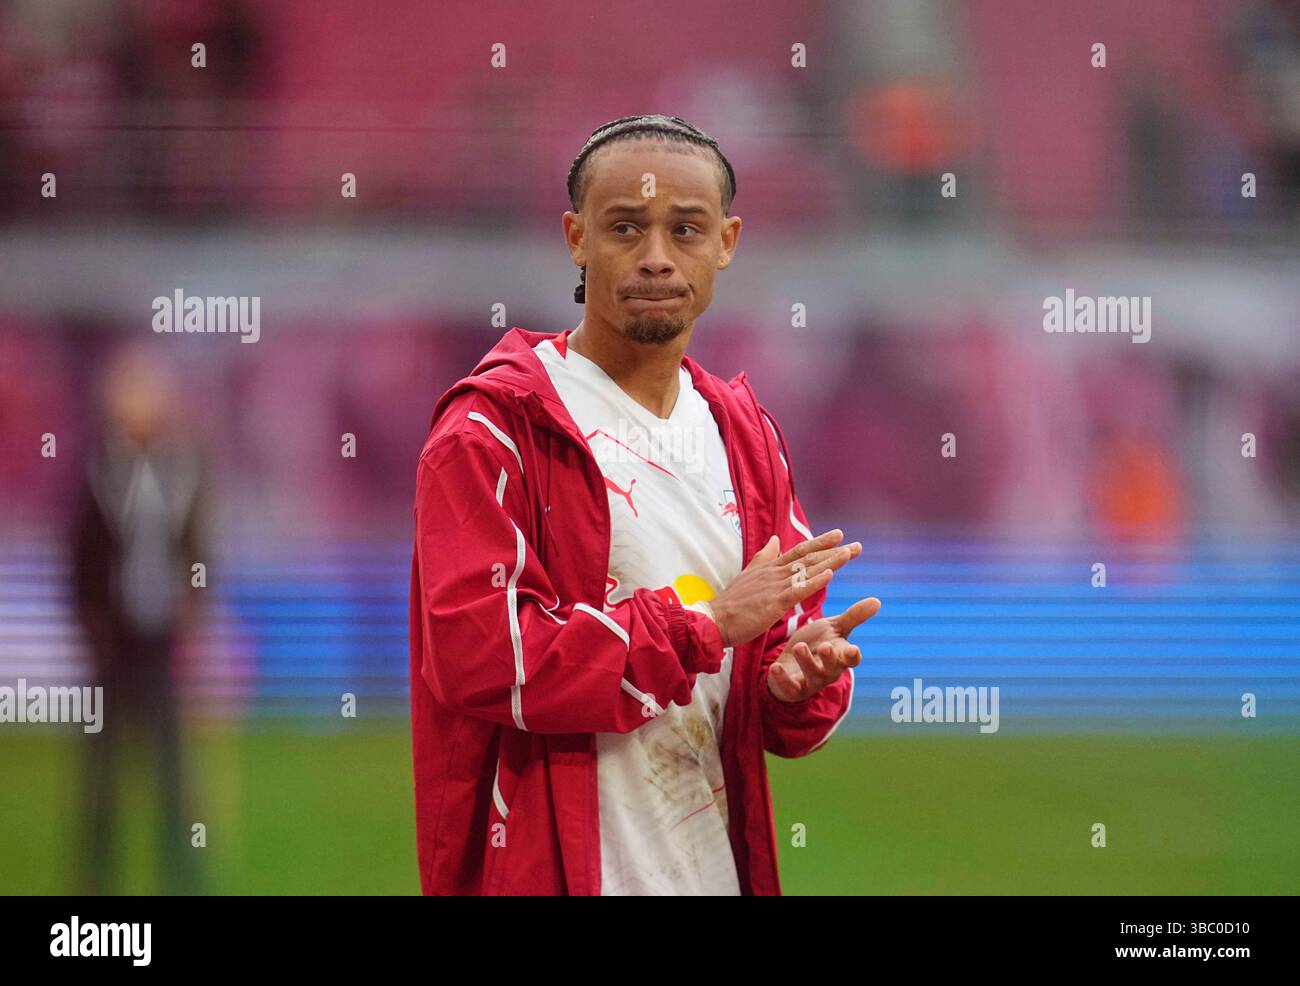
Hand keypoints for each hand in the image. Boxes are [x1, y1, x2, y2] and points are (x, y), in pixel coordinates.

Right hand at [708, 530, 860, 646]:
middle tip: (857, 546)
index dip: (820, 543)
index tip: (839, 535)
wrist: (714, 619)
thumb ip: (764, 557)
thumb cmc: (731, 602)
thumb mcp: (748, 574)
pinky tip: (830, 576)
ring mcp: (774, 587)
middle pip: (808, 558)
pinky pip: (798, 590)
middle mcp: (774, 573)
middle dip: (834, 551)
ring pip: (807, 571)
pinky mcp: (773, 603)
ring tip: (849, 553)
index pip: (799, 551)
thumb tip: (776, 539)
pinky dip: (814, 582)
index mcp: (770, 567)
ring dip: (830, 562)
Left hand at [766, 596, 881, 702]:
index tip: (852, 649)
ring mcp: (811, 682)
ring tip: (798, 646)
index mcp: (840, 656)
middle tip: (825, 647)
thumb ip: (853, 617)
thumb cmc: (817, 643)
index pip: (851, 659)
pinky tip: (775, 667)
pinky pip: (789, 688)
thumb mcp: (833, 628)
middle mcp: (828, 671)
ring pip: (812, 676)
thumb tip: (877, 600)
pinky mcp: (793, 689)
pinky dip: (782, 679)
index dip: (852, 656)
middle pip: (833, 669)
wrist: (792, 663)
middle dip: (829, 659)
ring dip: (806, 662)